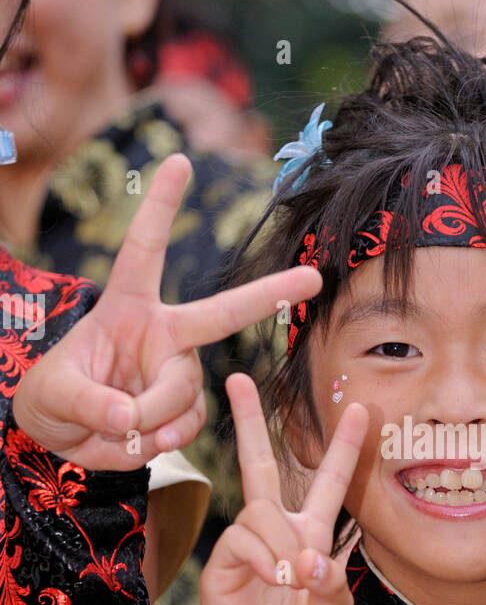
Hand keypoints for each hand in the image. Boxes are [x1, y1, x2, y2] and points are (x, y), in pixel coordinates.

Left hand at [11, 154, 321, 469]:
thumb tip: (129, 420)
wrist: (63, 439)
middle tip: (312, 276)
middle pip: (220, 314)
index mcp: (127, 308)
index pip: (145, 250)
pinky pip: (186, 428)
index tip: (181, 161)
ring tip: (116, 429)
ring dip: (149, 419)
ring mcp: (180, 374)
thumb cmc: (52, 399)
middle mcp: (163, 335)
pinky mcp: (185, 412)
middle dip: (268, 293)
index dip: (161, 207)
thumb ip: (89, 402)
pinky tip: (139, 443)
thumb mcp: (52, 394)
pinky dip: (160, 441)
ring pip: (183, 396)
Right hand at [201, 373, 368, 604]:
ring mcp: (247, 540)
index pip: (329, 481)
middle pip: (262, 464)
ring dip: (283, 546)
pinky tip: (270, 581)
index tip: (360, 409)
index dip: (344, 447)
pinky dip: (264, 560)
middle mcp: (277, 528)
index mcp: (311, 533)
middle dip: (250, 421)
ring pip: (264, 512)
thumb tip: (307, 560)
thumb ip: (330, 582)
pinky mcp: (223, 557)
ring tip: (291, 580)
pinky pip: (243, 539)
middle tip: (236, 379)